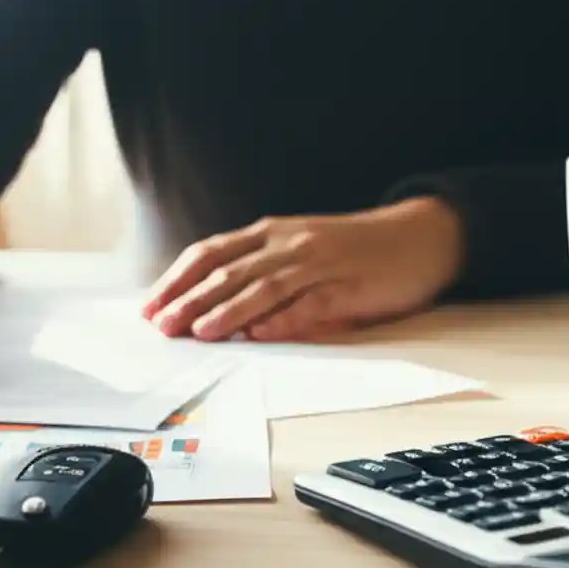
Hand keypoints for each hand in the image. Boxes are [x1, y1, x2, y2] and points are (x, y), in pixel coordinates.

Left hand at [141, 196, 463, 341]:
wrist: (419, 236)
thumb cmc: (353, 249)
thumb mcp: (299, 249)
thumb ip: (261, 272)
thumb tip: (215, 308)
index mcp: (271, 233)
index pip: (210, 253)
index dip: (176, 279)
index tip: (149, 306)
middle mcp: (289, 244)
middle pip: (229, 272)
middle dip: (190, 300)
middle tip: (161, 326)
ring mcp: (319, 264)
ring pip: (263, 287)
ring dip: (228, 311)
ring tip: (199, 333)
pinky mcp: (348, 288)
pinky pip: (310, 305)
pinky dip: (283, 320)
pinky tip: (260, 334)